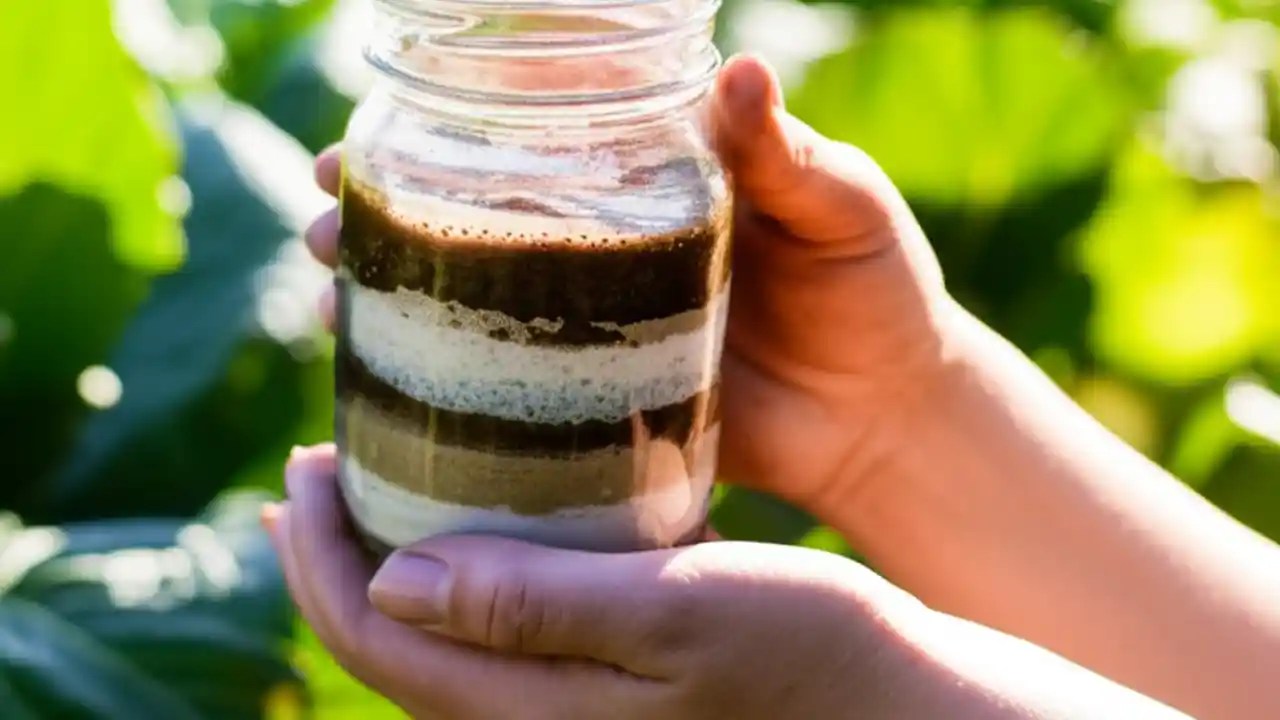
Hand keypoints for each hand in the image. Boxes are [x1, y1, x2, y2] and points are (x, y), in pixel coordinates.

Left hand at [268, 445, 1188, 719]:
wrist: (902, 698)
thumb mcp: (680, 614)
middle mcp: (537, 719)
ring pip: (443, 633)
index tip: (303, 460)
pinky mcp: (609, 679)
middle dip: (336, 555)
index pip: (378, 639)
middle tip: (317, 458)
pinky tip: (485, 510)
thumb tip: (393, 580)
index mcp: (535, 712)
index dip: (319, 558)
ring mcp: (572, 705)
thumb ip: (537, 606)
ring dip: (393, 554)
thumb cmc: (812, 647)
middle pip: (391, 641)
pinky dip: (467, 565)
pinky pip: (502, 626)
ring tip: (377, 474)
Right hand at [301, 54, 955, 523]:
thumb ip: (785, 152)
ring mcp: (599, 327)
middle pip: (475, 213)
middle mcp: (609, 247)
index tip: (373, 121)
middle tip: (319, 215)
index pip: (536, 132)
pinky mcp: (604, 403)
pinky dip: (447, 384)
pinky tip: (387, 382)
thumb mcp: (840, 206)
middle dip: (386, 212)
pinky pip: (512, 388)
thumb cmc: (878, 291)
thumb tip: (739, 68)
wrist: (892, 415)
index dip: (452, 120)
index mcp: (654, 182)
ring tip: (327, 295)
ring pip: (475, 298)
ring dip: (393, 293)